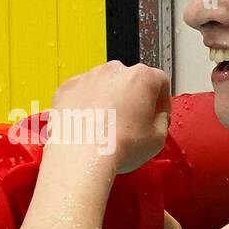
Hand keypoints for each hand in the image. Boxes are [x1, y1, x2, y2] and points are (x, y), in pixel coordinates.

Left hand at [48, 61, 170, 174]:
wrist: (80, 157)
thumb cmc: (119, 146)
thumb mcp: (158, 139)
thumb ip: (162, 120)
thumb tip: (157, 118)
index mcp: (142, 78)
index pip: (160, 81)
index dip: (162, 101)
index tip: (158, 115)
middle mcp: (114, 71)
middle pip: (130, 81)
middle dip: (133, 100)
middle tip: (132, 125)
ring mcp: (88, 77)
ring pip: (104, 86)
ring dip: (108, 101)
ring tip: (106, 129)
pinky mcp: (66, 88)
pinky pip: (81, 94)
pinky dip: (85, 106)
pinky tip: (87, 127)